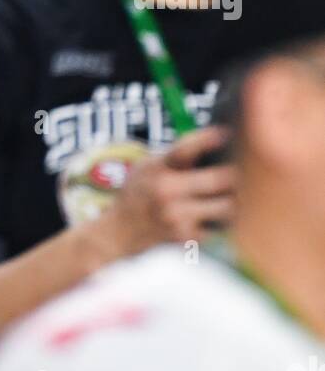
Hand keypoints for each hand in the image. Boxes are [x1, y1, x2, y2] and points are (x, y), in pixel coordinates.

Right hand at [93, 126, 235, 260]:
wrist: (120, 232)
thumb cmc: (140, 193)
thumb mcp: (149, 166)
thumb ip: (176, 157)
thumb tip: (216, 141)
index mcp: (158, 167)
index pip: (186, 149)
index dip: (208, 139)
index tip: (226, 132)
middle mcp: (166, 191)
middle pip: (218, 179)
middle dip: (238, 172)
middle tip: (250, 167)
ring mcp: (177, 217)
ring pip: (226, 205)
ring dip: (237, 198)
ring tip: (246, 192)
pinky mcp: (187, 238)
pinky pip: (220, 226)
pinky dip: (227, 219)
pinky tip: (229, 213)